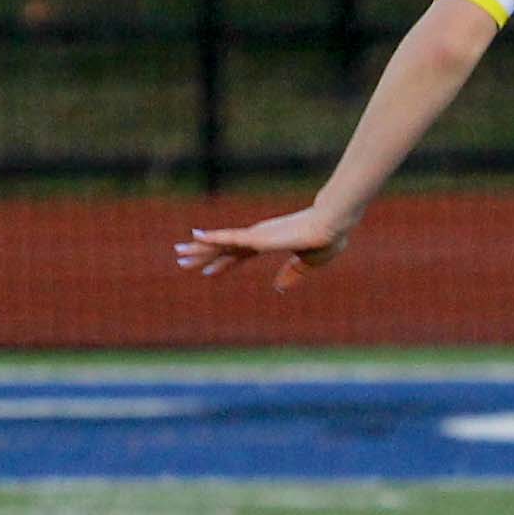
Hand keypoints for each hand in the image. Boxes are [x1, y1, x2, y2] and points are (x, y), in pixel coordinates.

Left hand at [175, 205, 351, 289]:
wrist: (335, 226)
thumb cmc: (328, 239)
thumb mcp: (309, 265)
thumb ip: (292, 275)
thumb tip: (277, 288)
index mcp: (270, 243)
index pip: (239, 256)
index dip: (222, 264)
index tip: (206, 272)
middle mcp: (259, 237)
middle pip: (224, 248)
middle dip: (202, 255)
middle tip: (180, 257)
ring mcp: (257, 235)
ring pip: (221, 243)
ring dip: (199, 248)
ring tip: (178, 252)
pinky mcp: (259, 236)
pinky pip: (231, 237)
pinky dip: (212, 237)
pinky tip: (196, 236)